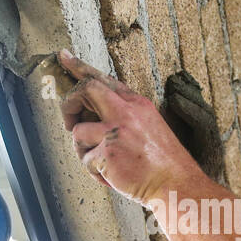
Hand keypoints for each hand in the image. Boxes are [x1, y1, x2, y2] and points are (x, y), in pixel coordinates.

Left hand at [56, 49, 203, 204]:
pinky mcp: (108, 153)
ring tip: (103, 164)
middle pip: (85, 90)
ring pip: (78, 132)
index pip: (103, 78)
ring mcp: (116, 131)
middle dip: (69, 104)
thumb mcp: (148, 127)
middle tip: (68, 122)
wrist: (176, 185)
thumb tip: (90, 117)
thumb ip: (123, 116)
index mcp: (137, 104)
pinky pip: (85, 160)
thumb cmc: (162, 163)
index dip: (79, 67)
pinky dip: (94, 172)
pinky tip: (111, 177)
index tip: (63, 56)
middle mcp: (126, 112)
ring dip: (83, 151)